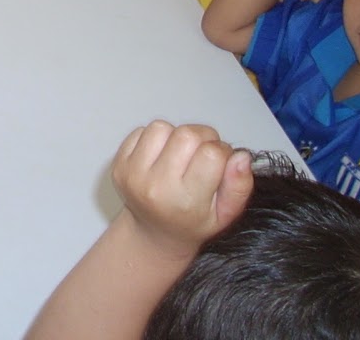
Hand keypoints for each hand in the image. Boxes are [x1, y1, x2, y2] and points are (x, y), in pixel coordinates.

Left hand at [112, 120, 254, 261]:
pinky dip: (156, 138)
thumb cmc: (194, 221)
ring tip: (181, 156)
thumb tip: (241, 156)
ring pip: (162, 127)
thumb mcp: (225, 213)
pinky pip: (142, 130)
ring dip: (176, 136)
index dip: (223, 152)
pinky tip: (161, 157)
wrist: (154, 232)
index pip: (212, 154)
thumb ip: (238, 186)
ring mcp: (133, 174)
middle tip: (203, 155)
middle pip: (187, 135)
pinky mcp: (118, 163)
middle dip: (203, 138)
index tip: (221, 164)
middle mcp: (155, 187)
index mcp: (185, 201)